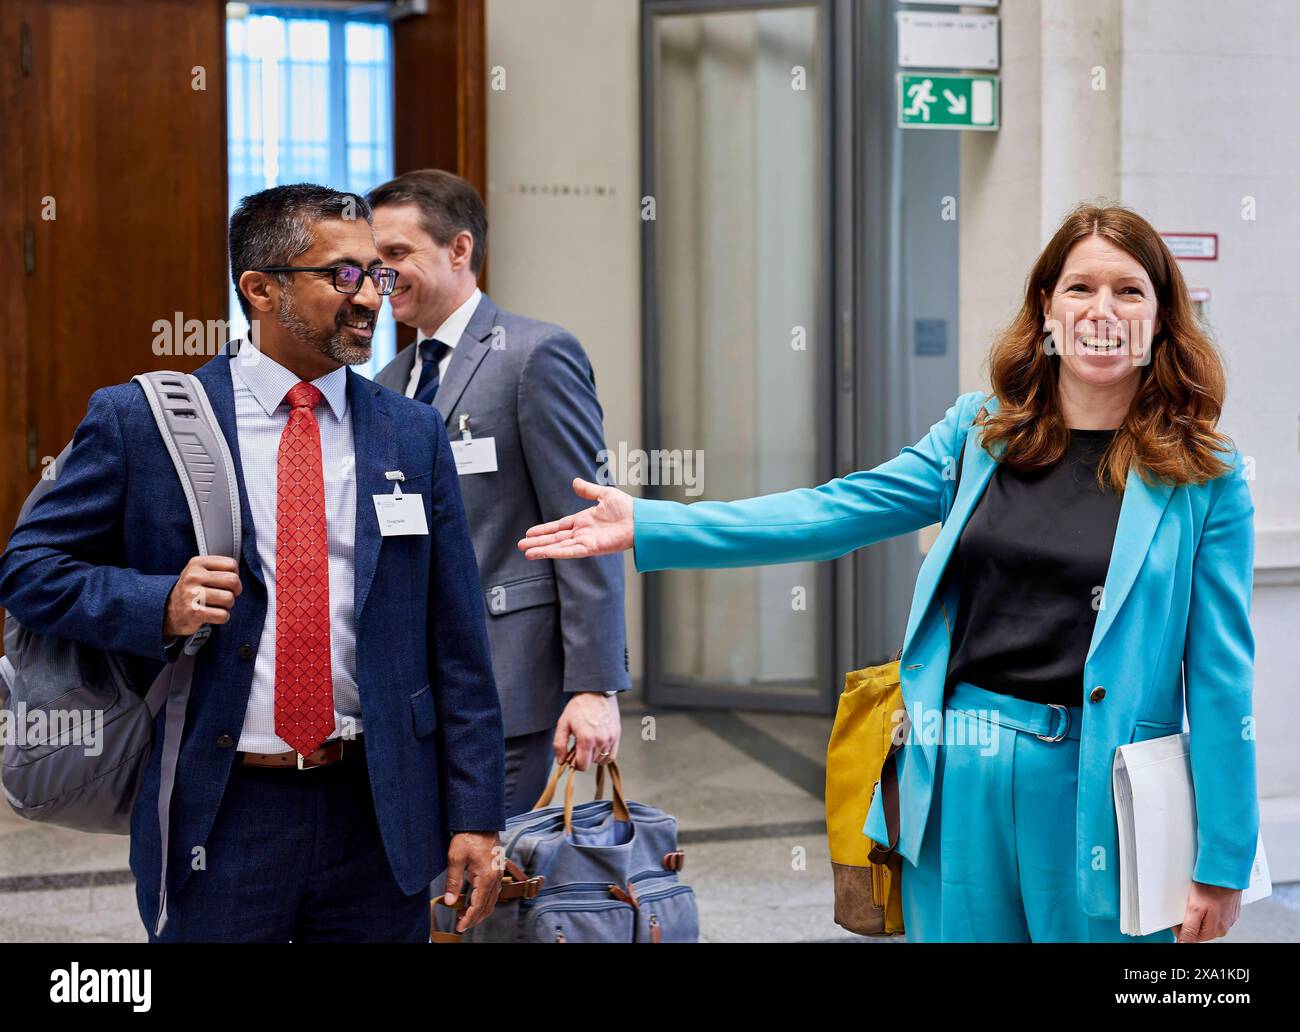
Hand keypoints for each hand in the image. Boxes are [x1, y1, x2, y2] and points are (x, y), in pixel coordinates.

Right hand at [163, 555, 241, 636]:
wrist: (169, 611)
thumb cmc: (192, 590)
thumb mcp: (200, 571)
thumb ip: (219, 568)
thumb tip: (239, 575)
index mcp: (197, 563)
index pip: (231, 564)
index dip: (234, 575)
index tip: (226, 583)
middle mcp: (193, 577)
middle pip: (233, 581)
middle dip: (235, 591)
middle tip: (226, 595)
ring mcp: (192, 595)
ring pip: (229, 599)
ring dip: (228, 605)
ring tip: (217, 604)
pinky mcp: (194, 612)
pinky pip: (223, 615)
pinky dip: (223, 617)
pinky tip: (213, 614)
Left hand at [443, 831, 501, 932]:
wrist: (480, 821)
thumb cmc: (468, 836)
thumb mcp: (455, 858)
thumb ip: (453, 882)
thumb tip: (449, 901)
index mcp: (486, 877)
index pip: (478, 905)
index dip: (468, 918)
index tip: (459, 926)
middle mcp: (495, 878)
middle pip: (487, 906)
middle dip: (474, 918)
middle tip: (461, 925)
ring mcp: (497, 874)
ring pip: (491, 900)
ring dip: (479, 911)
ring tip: (464, 916)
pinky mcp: (496, 870)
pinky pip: (492, 892)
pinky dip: (484, 901)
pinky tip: (473, 902)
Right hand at [517, 478, 633, 559]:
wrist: (641, 519)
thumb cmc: (627, 508)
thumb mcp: (604, 495)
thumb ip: (588, 490)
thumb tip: (575, 482)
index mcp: (583, 521)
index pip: (558, 526)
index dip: (543, 530)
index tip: (529, 533)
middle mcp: (582, 533)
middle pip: (555, 538)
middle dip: (538, 542)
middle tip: (521, 546)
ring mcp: (586, 542)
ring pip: (559, 547)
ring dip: (543, 550)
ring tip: (527, 553)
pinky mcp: (592, 548)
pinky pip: (571, 551)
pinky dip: (557, 553)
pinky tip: (544, 553)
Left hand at [553, 692, 620, 769]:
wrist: (596, 691)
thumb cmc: (579, 706)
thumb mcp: (563, 723)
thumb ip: (559, 745)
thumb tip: (561, 761)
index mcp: (586, 738)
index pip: (582, 765)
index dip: (574, 764)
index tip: (571, 756)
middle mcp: (601, 740)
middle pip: (591, 763)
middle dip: (583, 758)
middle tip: (578, 746)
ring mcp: (610, 738)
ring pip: (601, 759)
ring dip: (593, 755)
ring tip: (588, 742)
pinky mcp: (616, 735)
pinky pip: (611, 756)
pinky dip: (604, 755)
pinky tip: (597, 746)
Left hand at [1173, 880, 1241, 940]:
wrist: (1226, 871)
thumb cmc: (1212, 886)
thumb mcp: (1195, 909)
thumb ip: (1189, 929)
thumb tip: (1183, 944)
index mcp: (1215, 931)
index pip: (1192, 937)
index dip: (1180, 926)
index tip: (1176, 916)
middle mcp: (1223, 927)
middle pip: (1199, 929)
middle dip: (1189, 919)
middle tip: (1185, 904)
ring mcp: (1228, 918)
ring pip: (1206, 920)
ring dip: (1198, 912)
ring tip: (1196, 898)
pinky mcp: (1230, 908)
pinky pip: (1214, 911)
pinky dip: (1207, 906)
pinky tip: (1205, 896)